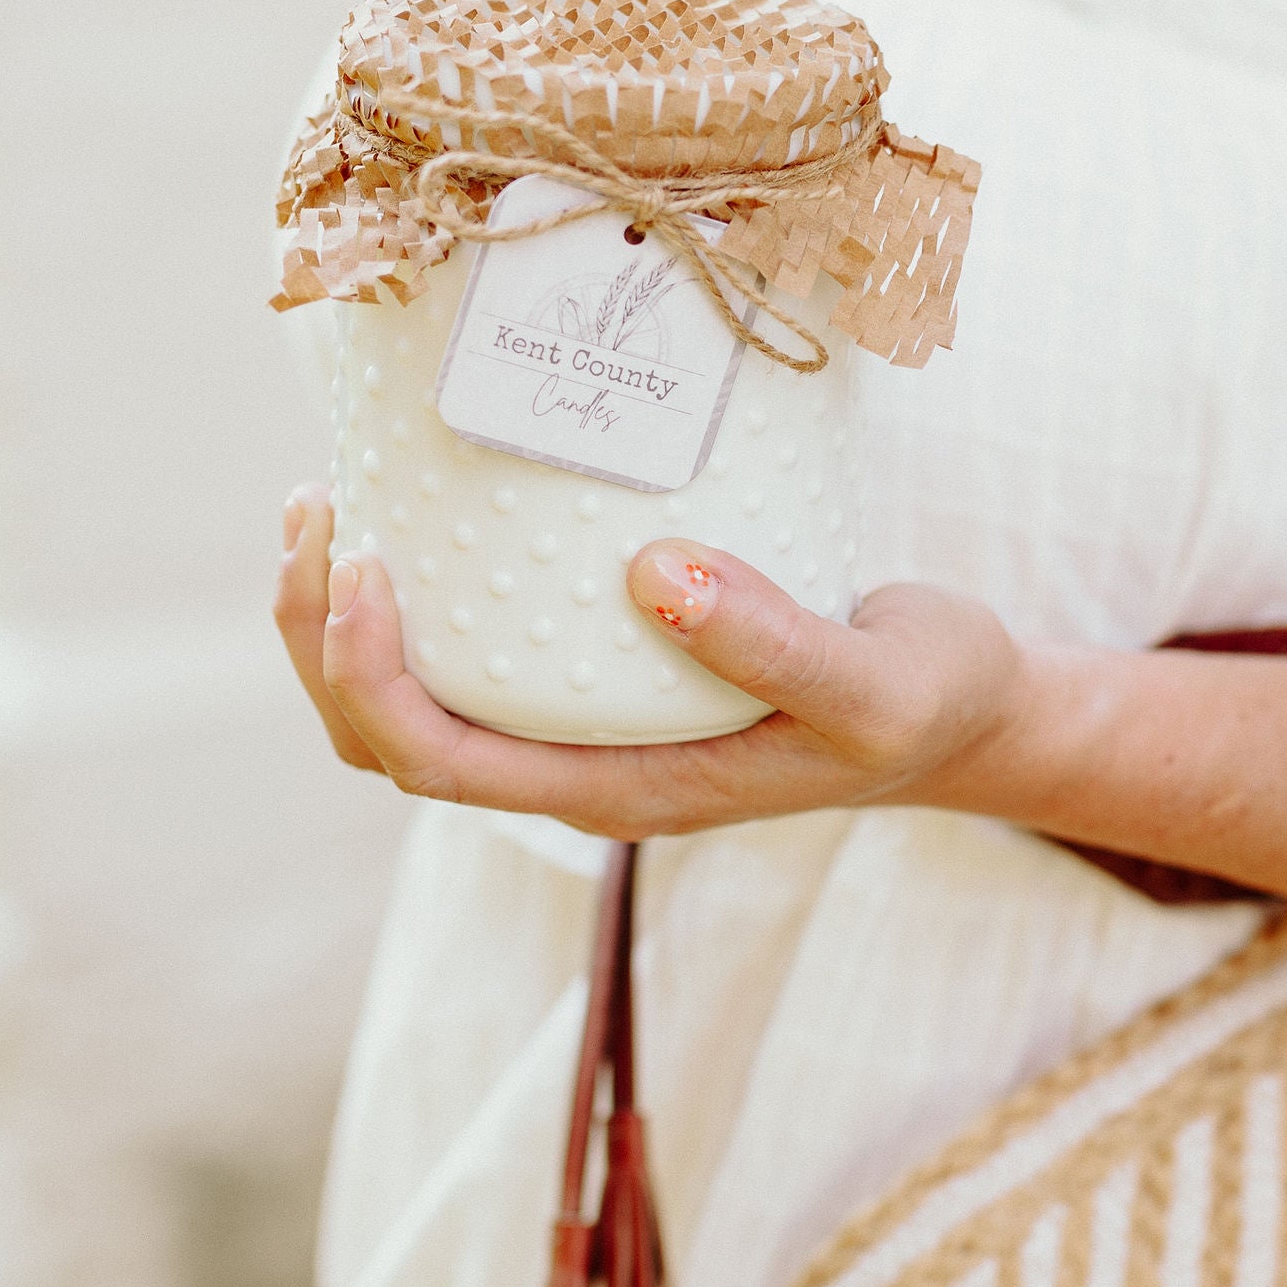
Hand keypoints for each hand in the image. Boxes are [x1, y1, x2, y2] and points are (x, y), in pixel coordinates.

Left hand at [272, 485, 1028, 838]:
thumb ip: (778, 644)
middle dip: (321, 638)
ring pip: (412, 700)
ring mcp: (578, 725)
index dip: (368, 677)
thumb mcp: (881, 680)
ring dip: (343, 614)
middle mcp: (577, 767)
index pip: (439, 764)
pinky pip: (467, 645)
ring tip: (332, 494)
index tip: (365, 561)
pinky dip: (414, 583)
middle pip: (388, 742)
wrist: (965, 712)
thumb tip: (654, 574)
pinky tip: (418, 494)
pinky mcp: (592, 672)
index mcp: (619, 792)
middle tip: (320, 504)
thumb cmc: (927, 699)